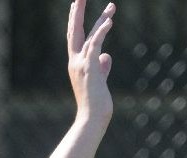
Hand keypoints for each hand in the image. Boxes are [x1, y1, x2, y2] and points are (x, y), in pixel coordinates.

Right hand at [67, 0, 115, 123]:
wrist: (92, 118)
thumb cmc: (96, 103)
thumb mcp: (100, 80)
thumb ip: (102, 67)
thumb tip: (107, 56)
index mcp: (76, 63)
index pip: (73, 37)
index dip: (74, 20)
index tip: (76, 4)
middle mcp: (75, 61)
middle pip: (74, 30)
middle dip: (77, 11)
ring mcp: (81, 64)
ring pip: (89, 35)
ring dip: (101, 19)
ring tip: (112, 6)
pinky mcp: (90, 67)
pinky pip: (95, 44)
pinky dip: (102, 31)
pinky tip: (110, 21)